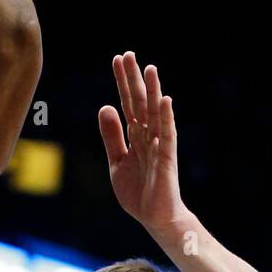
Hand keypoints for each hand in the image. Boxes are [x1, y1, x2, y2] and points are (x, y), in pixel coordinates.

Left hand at [98, 53, 187, 233]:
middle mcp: (148, 136)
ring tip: (150, 68)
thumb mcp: (116, 161)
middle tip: (128, 54)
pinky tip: (165, 99)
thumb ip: (111, 135)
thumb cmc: (138, 191)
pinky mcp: (166, 158)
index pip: (127, 104)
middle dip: (133, 79)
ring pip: (155, 113)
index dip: (122, 83)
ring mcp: (158, 145)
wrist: (155, 217)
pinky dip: (166, 117)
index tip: (117, 60)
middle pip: (140, 102)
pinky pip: (166, 134)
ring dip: (153, 91)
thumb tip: (105, 107)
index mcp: (135, 136)